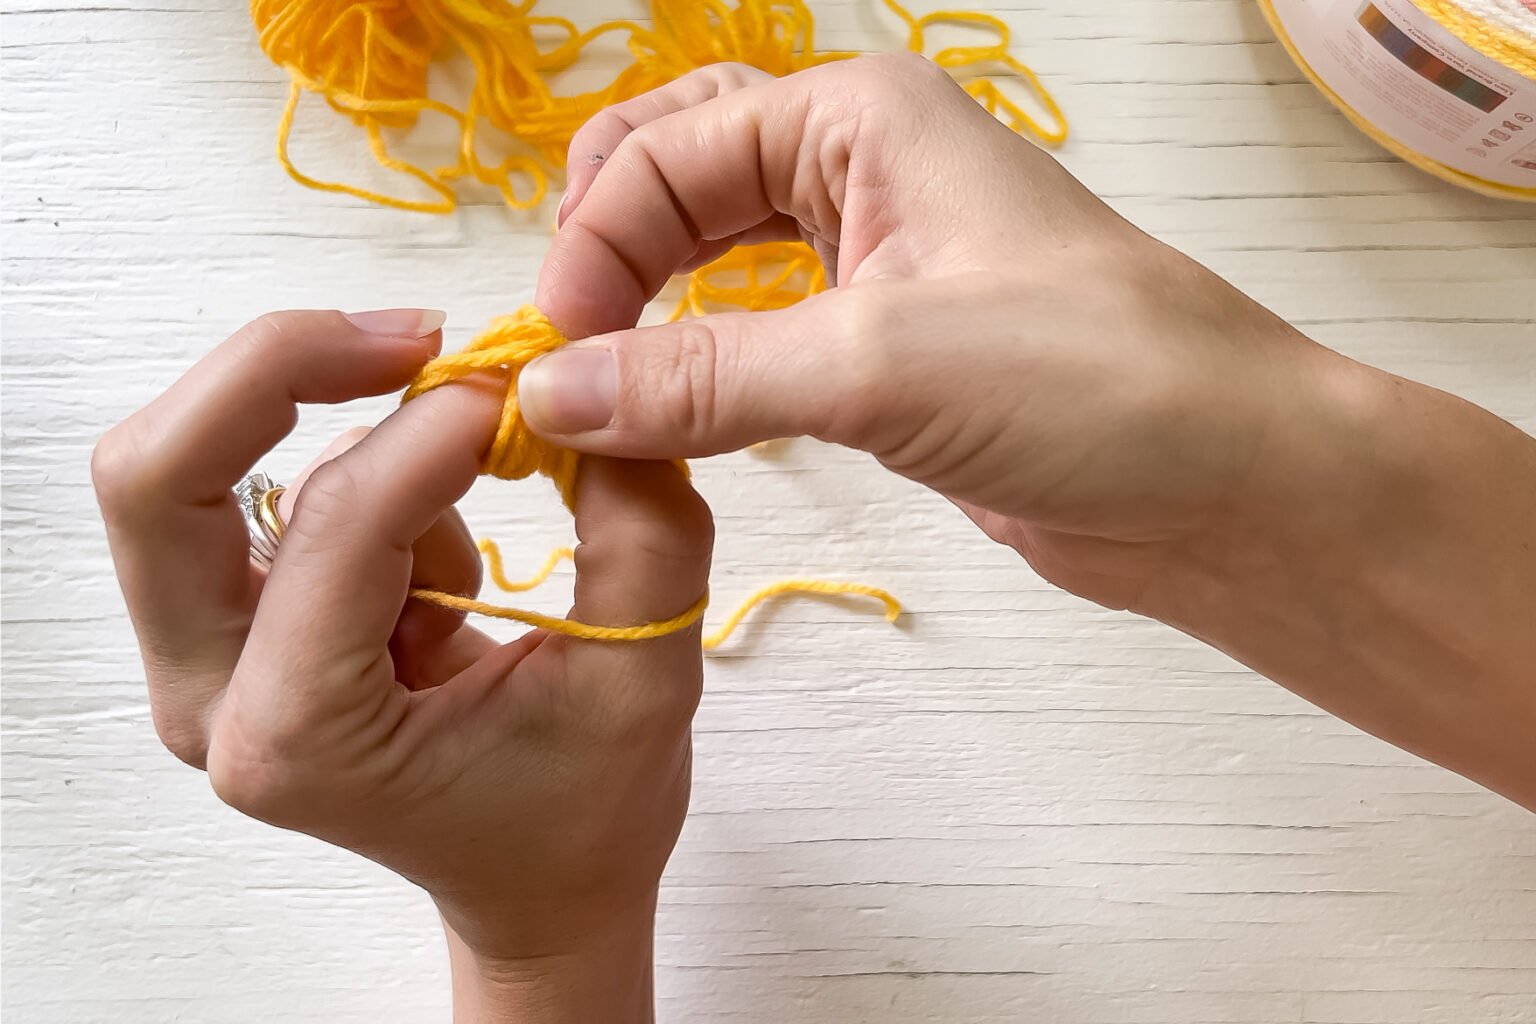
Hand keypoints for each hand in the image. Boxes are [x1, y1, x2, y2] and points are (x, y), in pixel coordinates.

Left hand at [93, 309, 711, 1020]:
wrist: (539, 881)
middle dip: (275, 373)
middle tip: (409, 340)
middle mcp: (215, 704)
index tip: (526, 392)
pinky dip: (365, 489)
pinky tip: (440, 580)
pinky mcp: (229, 632)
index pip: (333, 528)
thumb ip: (635, 521)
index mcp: (300, 740)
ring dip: (333, 434)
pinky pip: (264, 497)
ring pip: (191, 473)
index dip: (435, 433)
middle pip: (158, 482)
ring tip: (467, 522)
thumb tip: (574, 383)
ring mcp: (206, 666)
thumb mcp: (647, 674)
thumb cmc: (585, 811)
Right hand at [523, 55, 1328, 613]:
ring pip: (714, 260)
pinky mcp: (886, 357)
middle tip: (560, 350)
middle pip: (677, 178)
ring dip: (646, 310)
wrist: (1232, 487)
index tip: (553, 358)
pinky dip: (700, 371)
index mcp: (859, 120)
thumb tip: (548, 393)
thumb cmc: (1092, 382)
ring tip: (595, 388)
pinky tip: (669, 415)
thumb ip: (702, 377)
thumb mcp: (880, 363)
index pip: (666, 154)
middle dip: (605, 249)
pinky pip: (758, 340)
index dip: (592, 246)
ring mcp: (874, 264)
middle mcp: (861, 173)